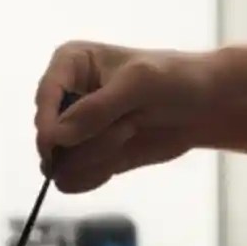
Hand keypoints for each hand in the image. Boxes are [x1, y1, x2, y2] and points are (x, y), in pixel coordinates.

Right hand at [35, 41, 217, 192]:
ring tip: (130, 133)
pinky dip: (95, 176)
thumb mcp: (140, 85)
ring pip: (60, 164)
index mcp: (69, 65)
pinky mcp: (84, 157)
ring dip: (97, 158)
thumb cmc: (175, 80)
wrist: (203, 107)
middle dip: (89, 141)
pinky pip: (71, 180)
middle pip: (49, 137)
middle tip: (129, 126)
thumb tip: (57, 137)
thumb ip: (97, 110)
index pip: (44, 97)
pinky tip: (120, 158)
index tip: (55, 147)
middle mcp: (63, 98)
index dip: (46, 124)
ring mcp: (72, 131)